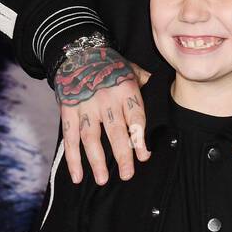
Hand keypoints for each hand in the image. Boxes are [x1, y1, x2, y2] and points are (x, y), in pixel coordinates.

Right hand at [54, 41, 151, 184]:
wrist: (78, 52)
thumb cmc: (110, 66)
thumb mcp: (132, 70)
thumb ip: (147, 86)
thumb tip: (163, 98)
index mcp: (126, 90)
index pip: (136, 118)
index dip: (139, 139)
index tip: (143, 157)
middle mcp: (106, 100)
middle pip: (115, 132)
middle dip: (122, 156)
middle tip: (127, 175)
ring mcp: (85, 106)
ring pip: (91, 138)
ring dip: (96, 161)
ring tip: (102, 180)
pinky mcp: (68, 111)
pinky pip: (70, 138)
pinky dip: (72, 158)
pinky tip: (77, 175)